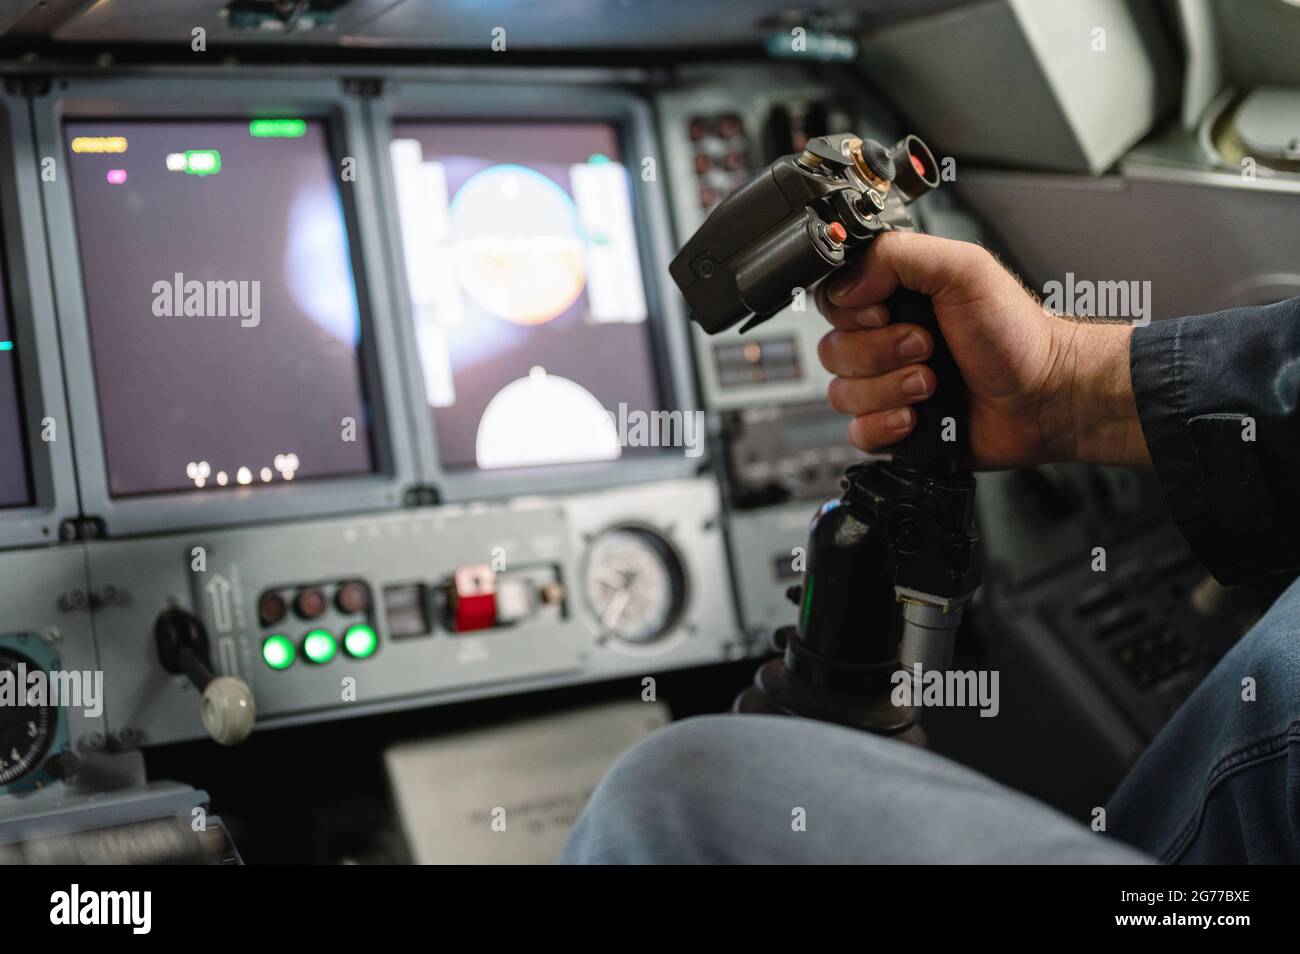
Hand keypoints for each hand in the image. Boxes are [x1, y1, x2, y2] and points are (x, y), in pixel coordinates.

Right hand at [814, 231, 1149, 468]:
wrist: (1045, 395)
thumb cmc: (1016, 333)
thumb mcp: (962, 267)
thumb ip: (895, 255)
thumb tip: (845, 283)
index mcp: (894, 295)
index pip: (833, 300)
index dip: (854, 312)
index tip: (888, 312)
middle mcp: (885, 339)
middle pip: (832, 350)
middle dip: (881, 352)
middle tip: (927, 347)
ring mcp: (887, 384)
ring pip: (842, 393)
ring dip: (890, 389)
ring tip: (933, 384)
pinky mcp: (892, 426)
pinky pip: (856, 432)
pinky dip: (886, 426)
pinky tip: (918, 417)